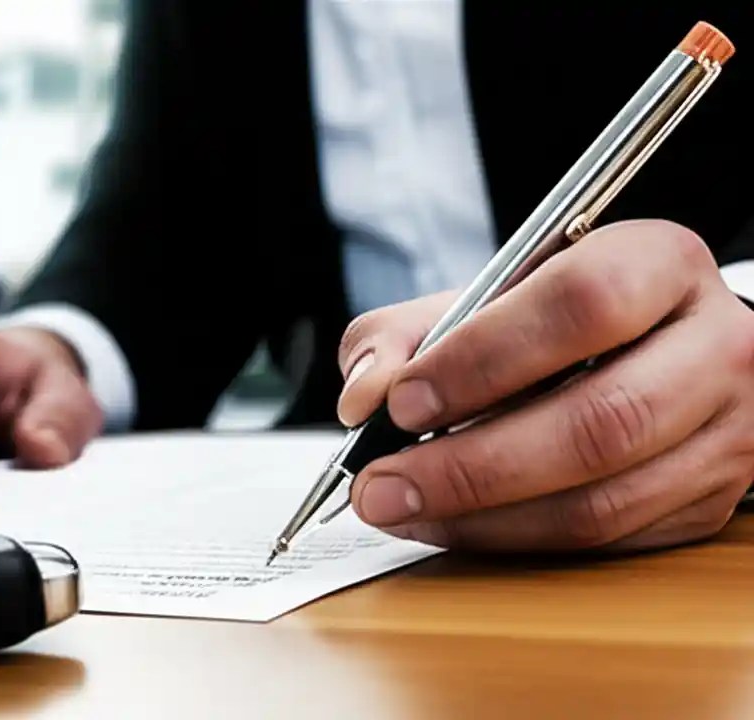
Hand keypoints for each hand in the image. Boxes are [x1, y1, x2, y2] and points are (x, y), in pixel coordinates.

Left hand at [336, 219, 753, 552]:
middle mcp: (715, 345)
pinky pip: (606, 540)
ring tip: (400, 508)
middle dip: (469, 465)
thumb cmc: (558, 320)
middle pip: (600, 421)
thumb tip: (364, 396)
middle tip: (381, 482)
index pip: (582, 304)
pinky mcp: (712, 500)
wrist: (654, 351)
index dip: (485, 358)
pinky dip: (513, 539)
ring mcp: (728, 430)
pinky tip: (451, 524)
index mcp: (659, 264)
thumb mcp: (483, 296)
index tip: (403, 401)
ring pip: (602, 500)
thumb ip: (406, 331)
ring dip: (480, 517)